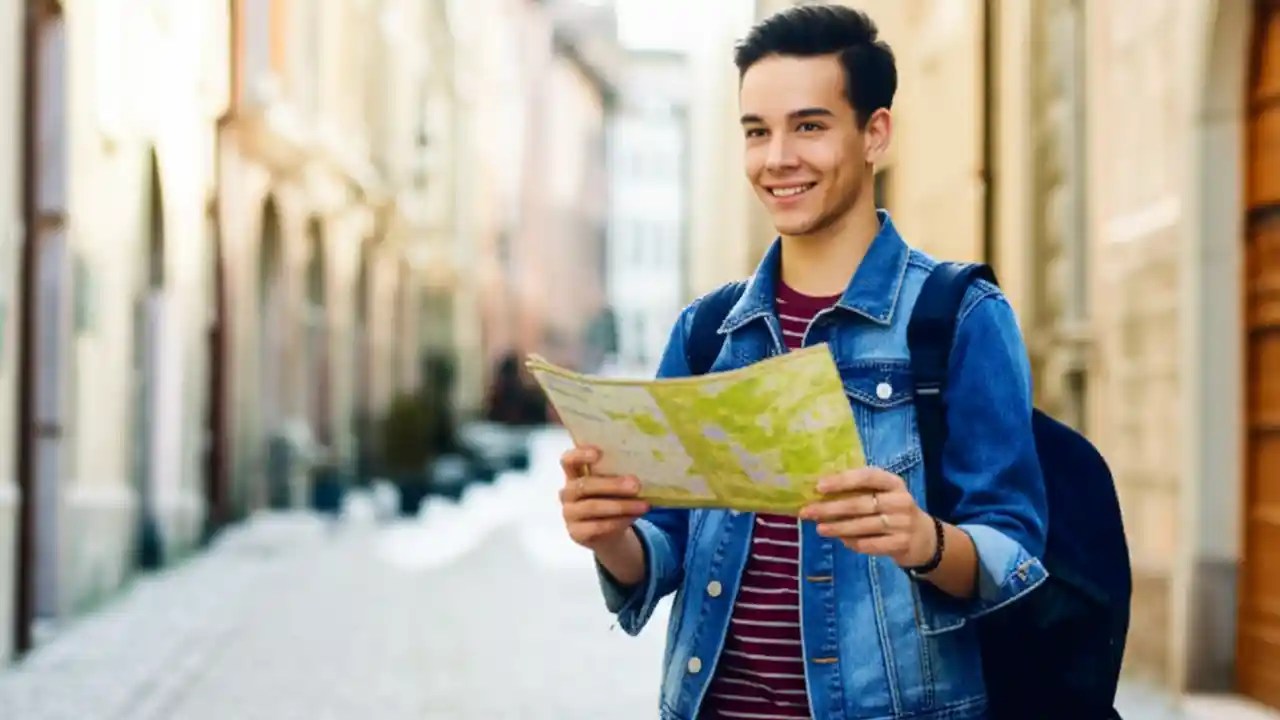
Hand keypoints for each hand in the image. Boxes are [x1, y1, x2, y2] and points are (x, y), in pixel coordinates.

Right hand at [558, 446, 649, 552]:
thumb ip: (619, 475)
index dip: (580, 455)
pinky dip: (618, 521)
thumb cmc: (611, 499)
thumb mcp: (613, 485)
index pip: (568, 460)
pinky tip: (633, 517)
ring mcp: (569, 514)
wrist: (608, 533)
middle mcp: (568, 492)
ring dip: (621, 506)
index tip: (598, 453)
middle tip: (636, 485)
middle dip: (612, 485)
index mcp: (574, 474)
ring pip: (592, 507)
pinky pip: (597, 526)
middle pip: (584, 485)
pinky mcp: (576, 533)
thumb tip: (640, 472)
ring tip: (643, 505)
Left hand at [799, 467, 936, 567]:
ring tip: (819, 528)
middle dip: (831, 508)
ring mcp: (903, 523)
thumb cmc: (893, 511)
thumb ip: (860, 491)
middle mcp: (900, 500)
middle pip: (860, 504)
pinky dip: (854, 543)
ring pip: (864, 526)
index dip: (843, 481)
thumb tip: (821, 493)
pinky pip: (871, 544)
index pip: (867, 476)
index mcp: (893, 483)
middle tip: (808, 512)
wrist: (925, 538)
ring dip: (838, 528)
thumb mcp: (884, 494)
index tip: (819, 486)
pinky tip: (841, 541)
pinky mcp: (902, 544)